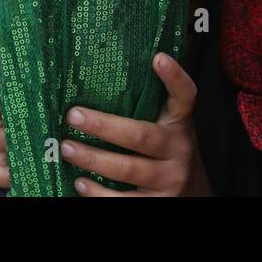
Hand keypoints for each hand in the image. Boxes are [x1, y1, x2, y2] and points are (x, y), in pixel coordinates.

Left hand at [61, 52, 208, 196]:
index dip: (174, 77)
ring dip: (93, 159)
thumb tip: (102, 79)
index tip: (158, 57)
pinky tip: (80, 183)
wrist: (195, 196)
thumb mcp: (168, 129)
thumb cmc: (168, 154)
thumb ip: (150, 109)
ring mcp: (169, 180)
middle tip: (73, 116)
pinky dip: (98, 193)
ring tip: (67, 149)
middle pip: (141, 135)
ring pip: (128, 169)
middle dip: (104, 126)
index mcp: (179, 125)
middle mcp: (179, 150)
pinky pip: (123, 200)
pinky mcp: (158, 204)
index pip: (185, 96)